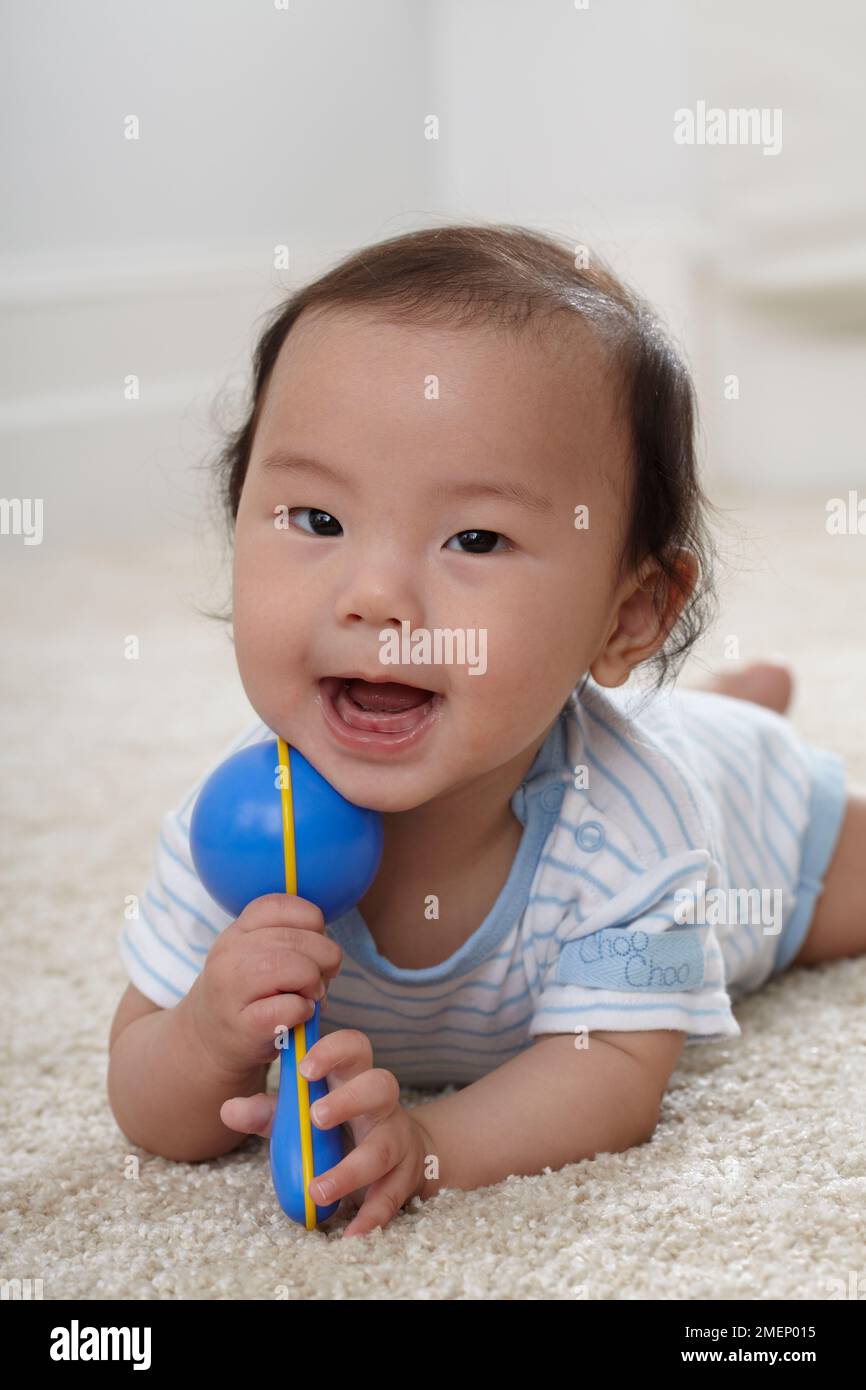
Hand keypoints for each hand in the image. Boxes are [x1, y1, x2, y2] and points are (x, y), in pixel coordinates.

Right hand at [181, 893, 342, 1074]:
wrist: (205, 1042)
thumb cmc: (245, 996)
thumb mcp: (255, 956)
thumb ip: (287, 940)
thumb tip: (328, 948)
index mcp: (236, 931)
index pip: (279, 905)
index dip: (311, 920)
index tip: (316, 941)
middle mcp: (228, 955)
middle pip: (294, 938)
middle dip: (324, 956)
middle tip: (324, 976)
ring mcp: (232, 991)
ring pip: (290, 966)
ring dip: (314, 980)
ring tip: (312, 995)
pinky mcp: (245, 1026)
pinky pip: (290, 1006)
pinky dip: (305, 1009)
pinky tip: (300, 1014)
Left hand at [221, 1027, 433, 1237]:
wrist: (398, 1153)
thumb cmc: (339, 1127)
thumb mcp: (302, 1116)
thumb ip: (268, 1112)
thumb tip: (229, 1109)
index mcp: (354, 1078)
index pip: (353, 1048)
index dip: (333, 1052)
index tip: (305, 1069)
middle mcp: (381, 1104)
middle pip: (381, 1086)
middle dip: (348, 1100)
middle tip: (315, 1118)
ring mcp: (397, 1138)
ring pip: (385, 1146)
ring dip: (351, 1169)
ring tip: (318, 1189)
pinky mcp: (405, 1176)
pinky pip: (393, 1195)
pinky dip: (372, 1216)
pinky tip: (351, 1232)